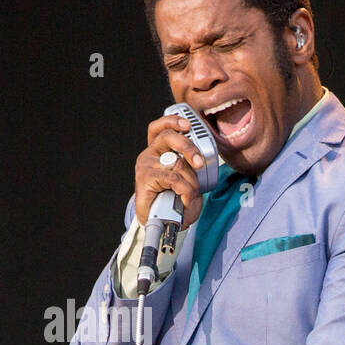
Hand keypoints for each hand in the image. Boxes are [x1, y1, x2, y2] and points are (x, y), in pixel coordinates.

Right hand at [133, 114, 207, 228]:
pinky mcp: (144, 179)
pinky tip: (186, 198)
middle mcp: (150, 154)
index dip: (173, 121)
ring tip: (192, 191)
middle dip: (188, 147)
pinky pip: (173, 179)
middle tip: (199, 163)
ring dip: (190, 177)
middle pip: (168, 137)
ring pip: (174, 161)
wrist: (158, 223)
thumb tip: (200, 168)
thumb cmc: (174, 200)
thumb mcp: (189, 183)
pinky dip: (185, 189)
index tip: (188, 125)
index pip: (161, 128)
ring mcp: (146, 166)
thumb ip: (195, 172)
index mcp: (159, 149)